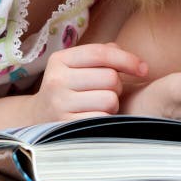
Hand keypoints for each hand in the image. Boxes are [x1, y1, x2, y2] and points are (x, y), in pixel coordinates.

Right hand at [31, 43, 147, 122]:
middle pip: (109, 77)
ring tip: (100, 104)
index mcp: (60, 59)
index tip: (144, 69)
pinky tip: (96, 117)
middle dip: (117, 85)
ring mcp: (59, 105)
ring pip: (109, 99)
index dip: (127, 59)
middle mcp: (56, 80)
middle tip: (108, 91)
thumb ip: (104, 55)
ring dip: (113, 103)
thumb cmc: (69, 88)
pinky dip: (106, 118)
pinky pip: (102, 119)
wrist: (37, 119)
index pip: (101, 53)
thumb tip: (135, 62)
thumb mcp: (77, 66)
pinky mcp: (65, 127)